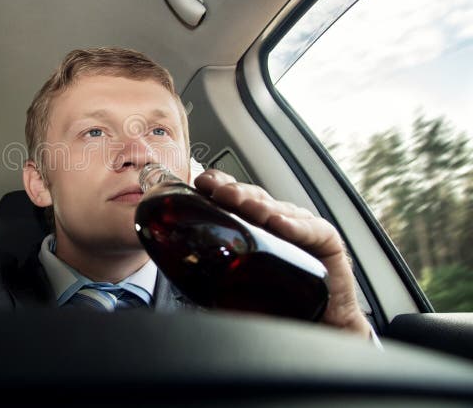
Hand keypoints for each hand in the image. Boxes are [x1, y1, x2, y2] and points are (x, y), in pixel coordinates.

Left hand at [193, 169, 371, 337]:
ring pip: (281, 210)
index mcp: (252, 224)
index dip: (218, 185)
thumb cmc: (278, 305)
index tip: (202, 184)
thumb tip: (183, 277)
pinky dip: (298, 226)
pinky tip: (281, 225)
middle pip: (255, 198)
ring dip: (263, 207)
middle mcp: (275, 222)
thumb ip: (214, 279)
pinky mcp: (327, 243)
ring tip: (249, 209)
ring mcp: (302, 229)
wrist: (319, 325)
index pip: (233, 196)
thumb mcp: (236, 288)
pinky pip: (314, 230)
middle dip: (237, 193)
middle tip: (222, 195)